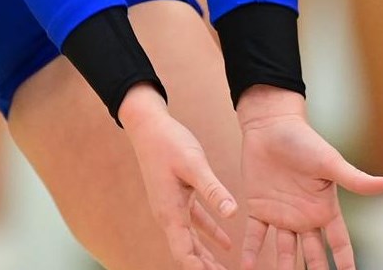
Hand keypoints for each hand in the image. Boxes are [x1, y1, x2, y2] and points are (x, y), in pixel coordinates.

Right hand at [119, 84, 239, 269]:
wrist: (149, 126)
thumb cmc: (169, 143)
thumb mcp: (194, 165)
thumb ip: (213, 190)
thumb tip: (233, 213)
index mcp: (170, 212)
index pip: (184, 253)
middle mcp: (169, 215)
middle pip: (188, 253)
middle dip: (205, 268)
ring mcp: (173, 207)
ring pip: (192, 242)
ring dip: (207, 258)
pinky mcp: (178, 198)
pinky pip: (196, 224)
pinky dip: (211, 235)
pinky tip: (226, 244)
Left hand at [235, 86, 382, 269]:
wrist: (271, 126)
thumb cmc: (304, 141)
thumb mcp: (330, 162)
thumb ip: (353, 178)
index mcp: (324, 208)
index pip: (338, 242)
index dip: (344, 261)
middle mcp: (304, 216)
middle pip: (312, 253)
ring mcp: (281, 214)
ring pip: (284, 251)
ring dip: (283, 268)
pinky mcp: (258, 207)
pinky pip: (255, 236)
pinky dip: (251, 252)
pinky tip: (247, 268)